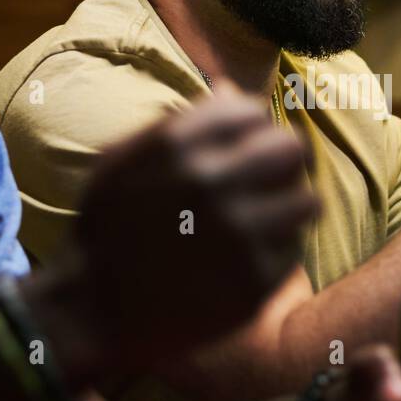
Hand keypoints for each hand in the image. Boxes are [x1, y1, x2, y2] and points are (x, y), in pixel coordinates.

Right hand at [56, 94, 318, 382]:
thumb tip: (232, 88)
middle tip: (268, 182)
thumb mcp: (120, 162)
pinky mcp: (255, 280)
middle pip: (292, 149)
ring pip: (308, 199)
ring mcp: (237, 233)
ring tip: (265, 220)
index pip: (253, 112)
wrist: (92, 312)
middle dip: (283, 162)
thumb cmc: (106, 230)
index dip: (252, 130)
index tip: (243, 151)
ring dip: (289, 207)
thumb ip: (179, 122)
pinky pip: (295, 248)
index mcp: (176, 145)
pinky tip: (248, 257)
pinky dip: (277, 251)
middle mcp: (211, 182)